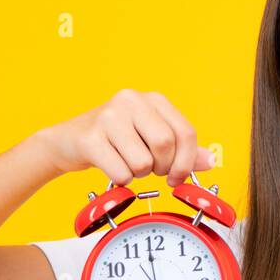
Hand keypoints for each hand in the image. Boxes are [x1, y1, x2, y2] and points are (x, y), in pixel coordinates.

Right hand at [35, 89, 214, 186]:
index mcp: (153, 99)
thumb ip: (183, 150)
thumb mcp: (152, 139)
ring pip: (143, 162)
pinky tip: (111, 166)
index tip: (177, 177)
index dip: (186, 162)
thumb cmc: (116, 141)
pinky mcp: (91, 137)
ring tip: (126, 163)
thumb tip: (211, 161)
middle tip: (150, 170)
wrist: (68, 142)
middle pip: (165, 145)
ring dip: (138, 174)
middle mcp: (132, 100)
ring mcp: (109, 116)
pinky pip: (121, 172)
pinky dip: (121, 179)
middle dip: (162, 168)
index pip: (186, 133)